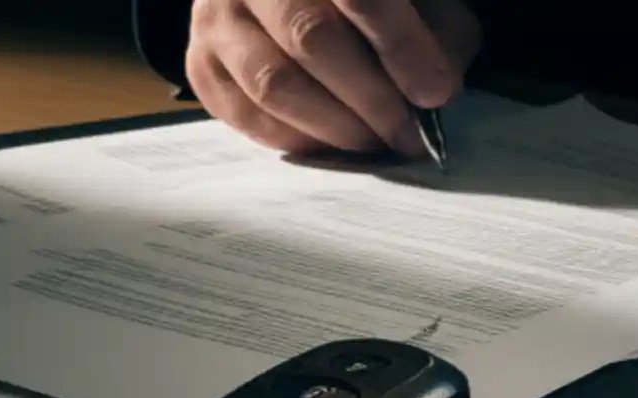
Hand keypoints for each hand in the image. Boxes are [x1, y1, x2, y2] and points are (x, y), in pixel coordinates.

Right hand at [185, 0, 481, 155]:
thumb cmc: (363, 0)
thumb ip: (435, 30)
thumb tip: (436, 89)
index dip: (402, 45)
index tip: (435, 91)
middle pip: (310, 36)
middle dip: (371, 98)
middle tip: (407, 134)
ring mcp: (217, 16)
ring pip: (273, 82)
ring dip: (334, 127)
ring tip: (375, 142)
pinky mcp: (200, 62)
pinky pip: (244, 114)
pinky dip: (295, 139)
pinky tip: (330, 142)